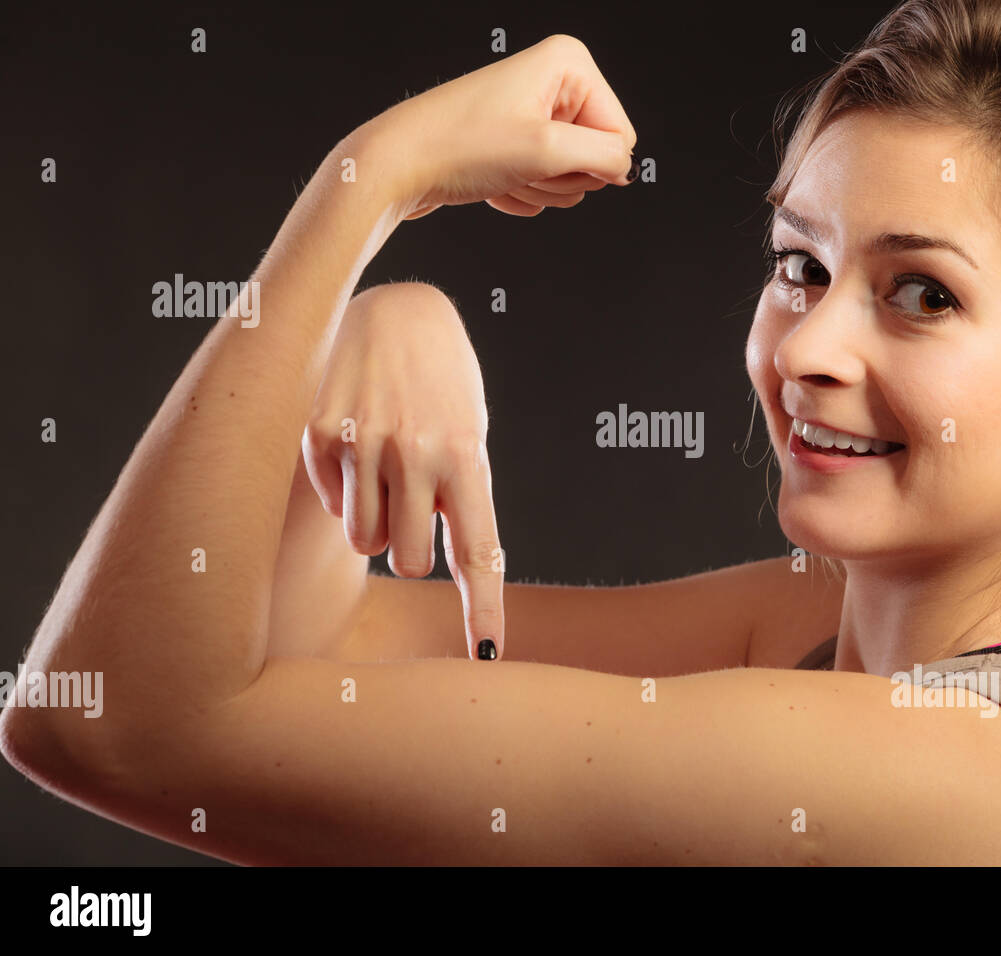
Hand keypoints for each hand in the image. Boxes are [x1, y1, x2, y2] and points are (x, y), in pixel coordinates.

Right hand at [302, 282, 503, 659]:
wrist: (398, 309)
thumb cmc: (444, 386)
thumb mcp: (468, 434)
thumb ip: (459, 497)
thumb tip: (442, 571)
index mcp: (467, 456)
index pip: (478, 552)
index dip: (483, 609)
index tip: (488, 658)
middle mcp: (416, 452)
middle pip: (410, 559)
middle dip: (412, 548)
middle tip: (414, 504)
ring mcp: (365, 443)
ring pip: (366, 541)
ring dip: (376, 524)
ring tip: (385, 472)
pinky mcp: (320, 435)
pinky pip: (331, 505)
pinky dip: (344, 491)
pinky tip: (356, 445)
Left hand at [361, 33, 636, 217]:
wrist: (398, 166)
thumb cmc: (458, 147)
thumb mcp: (547, 152)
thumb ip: (605, 157)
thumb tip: (625, 167)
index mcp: (569, 63)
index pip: (620, 134)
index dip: (591, 162)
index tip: (549, 158)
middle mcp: (552, 81)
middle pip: (596, 155)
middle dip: (561, 175)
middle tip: (522, 167)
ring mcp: (532, 112)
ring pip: (570, 175)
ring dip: (540, 188)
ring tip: (504, 173)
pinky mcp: (514, 142)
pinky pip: (542, 184)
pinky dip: (521, 193)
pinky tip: (492, 182)